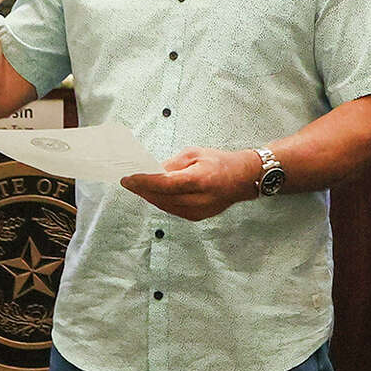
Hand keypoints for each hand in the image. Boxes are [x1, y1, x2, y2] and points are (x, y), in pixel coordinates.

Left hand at [122, 146, 260, 220]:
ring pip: (164, 205)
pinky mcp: (197, 217)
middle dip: (142, 189)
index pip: (165, 184)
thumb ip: (172, 164)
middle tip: (127, 181)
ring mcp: (199, 211)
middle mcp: (200, 199)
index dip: (143, 182)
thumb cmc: (220, 163)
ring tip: (136, 186)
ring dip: (148, 196)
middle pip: (161, 197)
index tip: (127, 178)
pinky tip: (152, 193)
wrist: (243, 179)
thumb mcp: (195, 154)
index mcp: (200, 180)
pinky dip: (160, 201)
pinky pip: (172, 209)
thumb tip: (152, 172)